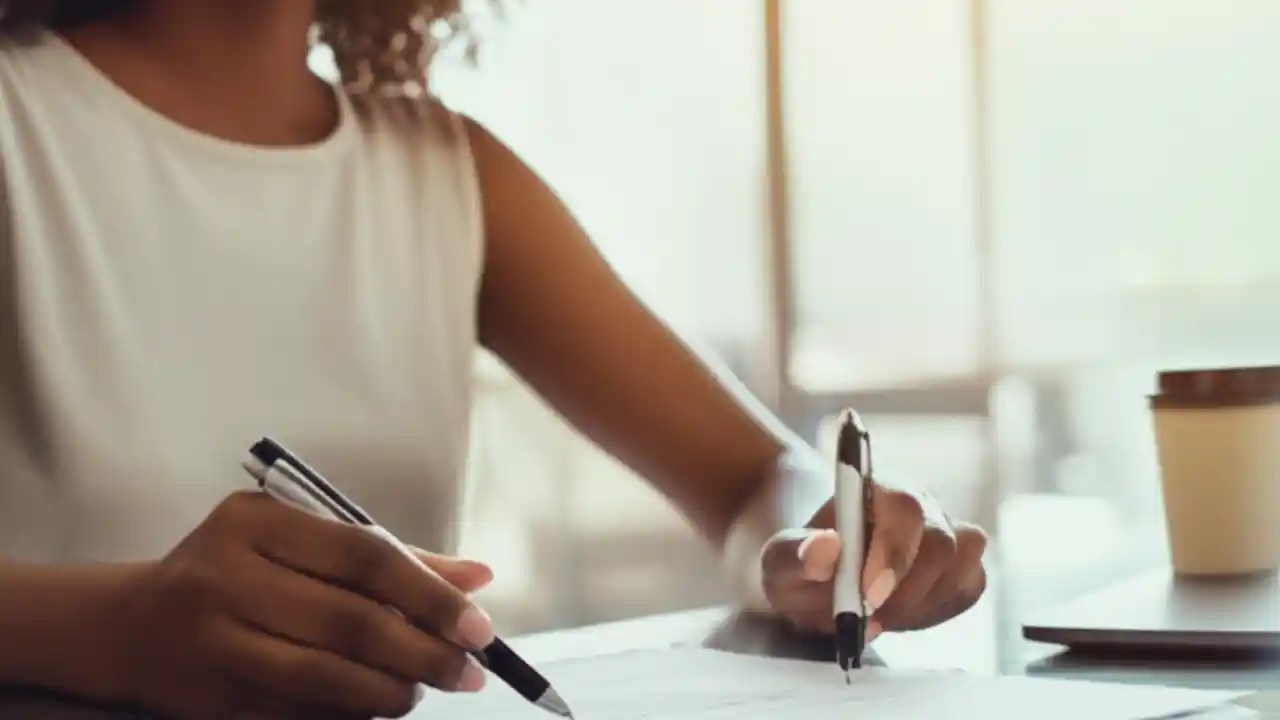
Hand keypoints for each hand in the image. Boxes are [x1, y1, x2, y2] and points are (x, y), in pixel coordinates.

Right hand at [106, 491, 495, 718]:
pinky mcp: (209, 700)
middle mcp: (227, 578)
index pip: (364, 555)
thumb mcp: (301, 538)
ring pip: (327, 679)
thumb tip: (480, 578)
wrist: (131, 625)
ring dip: (391, 691)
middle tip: (470, 671)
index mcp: (256, 522)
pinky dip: (349, 714)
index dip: (430, 593)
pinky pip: (299, 713)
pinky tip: (375, 706)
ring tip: (422, 689)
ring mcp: (213, 643)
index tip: (478, 625)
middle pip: (351, 623)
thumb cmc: (239, 567)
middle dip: (424, 653)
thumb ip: (392, 555)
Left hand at [760, 480, 986, 640]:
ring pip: (963, 564)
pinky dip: (940, 609)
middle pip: (942, 540)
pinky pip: (970, 586)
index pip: (903, 508)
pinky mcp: (958, 566)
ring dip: (924, 602)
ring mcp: (944, 533)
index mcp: (874, 487)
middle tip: (869, 619)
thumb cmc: (798, 565)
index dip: (894, 553)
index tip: (868, 596)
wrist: (811, 581)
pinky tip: (904, 616)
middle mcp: (918, 504)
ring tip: (880, 615)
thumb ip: (794, 553)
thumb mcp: (777, 562)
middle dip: (908, 590)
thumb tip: (828, 547)